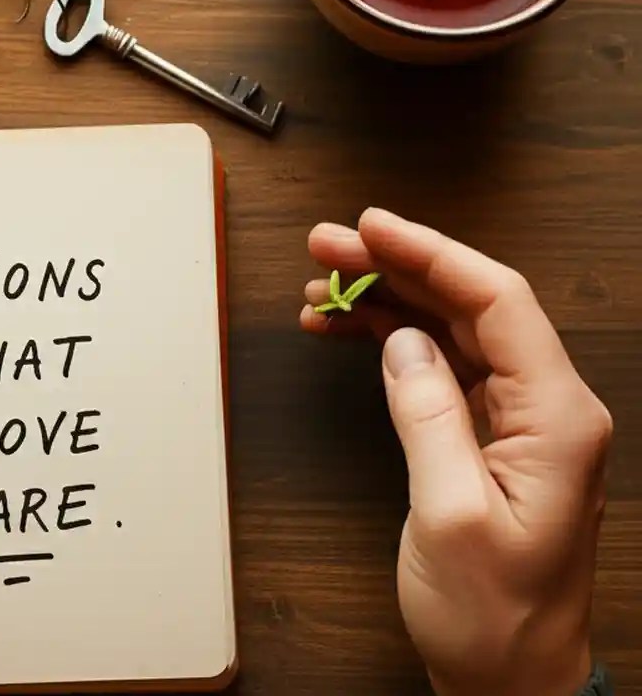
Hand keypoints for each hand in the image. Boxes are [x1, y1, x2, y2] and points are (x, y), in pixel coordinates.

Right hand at [301, 208, 611, 695]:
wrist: (512, 678)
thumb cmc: (492, 616)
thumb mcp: (449, 515)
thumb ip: (428, 417)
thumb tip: (403, 343)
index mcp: (556, 419)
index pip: (497, 303)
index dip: (432, 254)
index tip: (373, 228)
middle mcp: (547, 410)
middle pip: (471, 307)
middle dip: (397, 267)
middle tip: (326, 246)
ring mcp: (520, 424)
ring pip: (451, 332)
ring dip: (388, 302)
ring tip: (321, 284)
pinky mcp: (490, 441)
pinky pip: (441, 370)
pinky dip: (391, 345)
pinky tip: (347, 334)